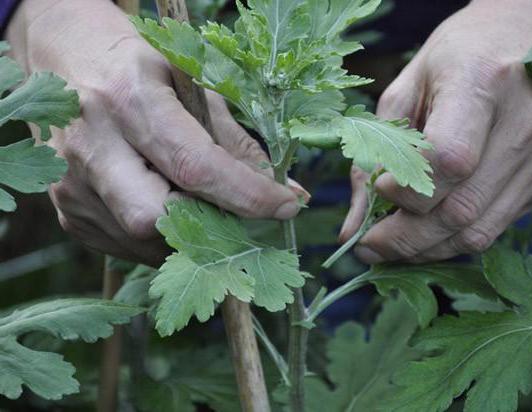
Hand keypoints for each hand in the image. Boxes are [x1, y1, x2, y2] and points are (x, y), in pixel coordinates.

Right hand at [7, 0, 304, 265]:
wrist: (67, 59)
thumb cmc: (142, 69)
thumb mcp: (195, 87)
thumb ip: (239, 144)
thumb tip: (290, 196)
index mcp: (127, 98)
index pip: (194, 165)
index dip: (246, 195)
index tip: (285, 206)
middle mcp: (90, 146)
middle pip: (157, 218)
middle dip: (210, 225)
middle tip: (240, 215)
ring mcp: (69, 184)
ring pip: (143, 241)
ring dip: (191, 236)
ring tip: (207, 208)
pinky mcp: (66, 211)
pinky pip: (127, 246)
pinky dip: (163, 238)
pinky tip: (172, 209)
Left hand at [340, 0, 531, 263]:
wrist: (525, 34)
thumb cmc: (456, 56)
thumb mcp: (405, 89)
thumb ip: (375, 155)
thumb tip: (352, 226)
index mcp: (482, 81)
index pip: (448, 157)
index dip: (405, 190)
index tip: (378, 192)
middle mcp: (524, 122)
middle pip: (461, 208)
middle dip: (404, 239)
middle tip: (368, 246)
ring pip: (479, 230)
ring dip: (426, 249)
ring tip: (391, 246)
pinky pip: (494, 227)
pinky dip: (452, 240)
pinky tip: (426, 234)